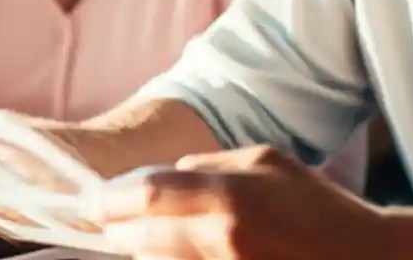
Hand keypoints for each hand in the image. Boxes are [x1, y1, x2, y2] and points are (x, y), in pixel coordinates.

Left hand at [86, 145, 387, 258]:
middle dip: (114, 230)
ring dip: (141, 252)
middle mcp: (222, 237)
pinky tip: (168, 253)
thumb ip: (212, 165)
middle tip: (101, 223)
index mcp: (229, 195)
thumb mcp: (269, 162)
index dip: (110, 198)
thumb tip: (168, 174)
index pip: (147, 194)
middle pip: (140, 237)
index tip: (92, 202)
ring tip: (132, 238)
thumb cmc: (320, 208)